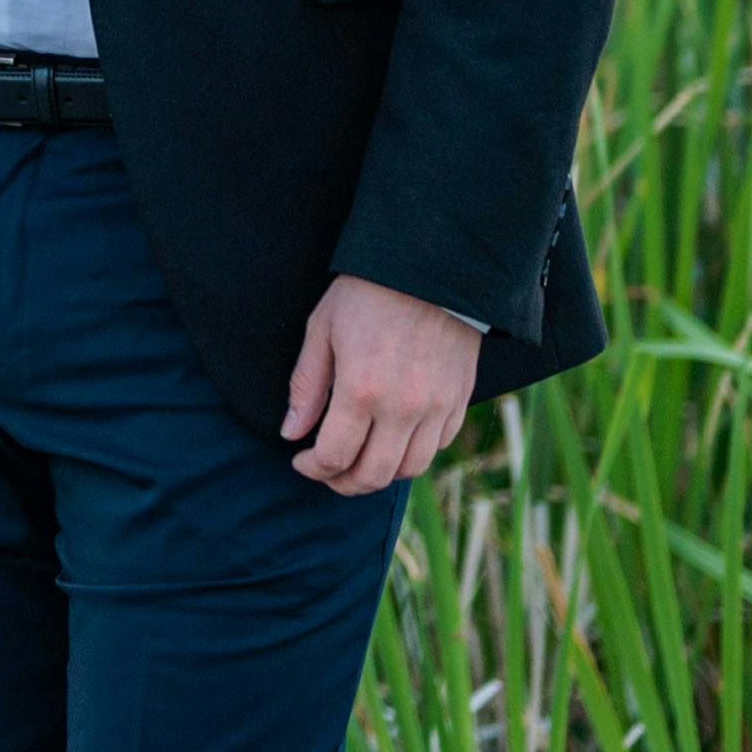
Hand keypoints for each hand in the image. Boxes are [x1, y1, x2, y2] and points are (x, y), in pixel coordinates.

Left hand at [281, 274, 480, 494]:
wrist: (432, 268)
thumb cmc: (368, 293)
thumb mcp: (322, 329)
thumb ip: (307, 386)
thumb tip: (291, 432)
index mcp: (361, 391)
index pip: (334, 456)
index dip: (312, 468)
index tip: (301, 460)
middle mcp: (403, 408)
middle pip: (374, 475)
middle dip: (344, 482)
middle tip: (327, 472)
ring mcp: (436, 408)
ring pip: (410, 468)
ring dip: (380, 474)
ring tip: (359, 460)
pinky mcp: (459, 401)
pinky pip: (437, 447)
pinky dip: (412, 454)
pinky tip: (392, 440)